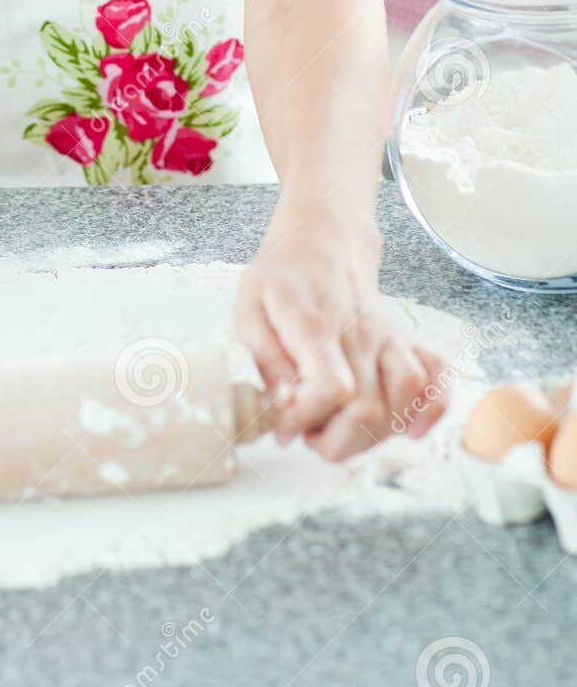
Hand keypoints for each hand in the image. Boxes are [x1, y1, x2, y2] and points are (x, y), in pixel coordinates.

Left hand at [233, 197, 447, 460]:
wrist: (321, 244)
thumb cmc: (282, 278)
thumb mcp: (249, 312)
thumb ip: (267, 361)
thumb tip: (284, 405)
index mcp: (315, 325)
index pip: (331, 388)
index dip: (307, 419)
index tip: (285, 426)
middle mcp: (360, 333)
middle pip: (369, 408)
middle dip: (336, 441)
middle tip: (309, 435)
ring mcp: (388, 337)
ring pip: (405, 398)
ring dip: (375, 435)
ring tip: (342, 430)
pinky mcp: (404, 341)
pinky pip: (437, 375)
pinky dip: (432, 408)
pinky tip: (409, 428)